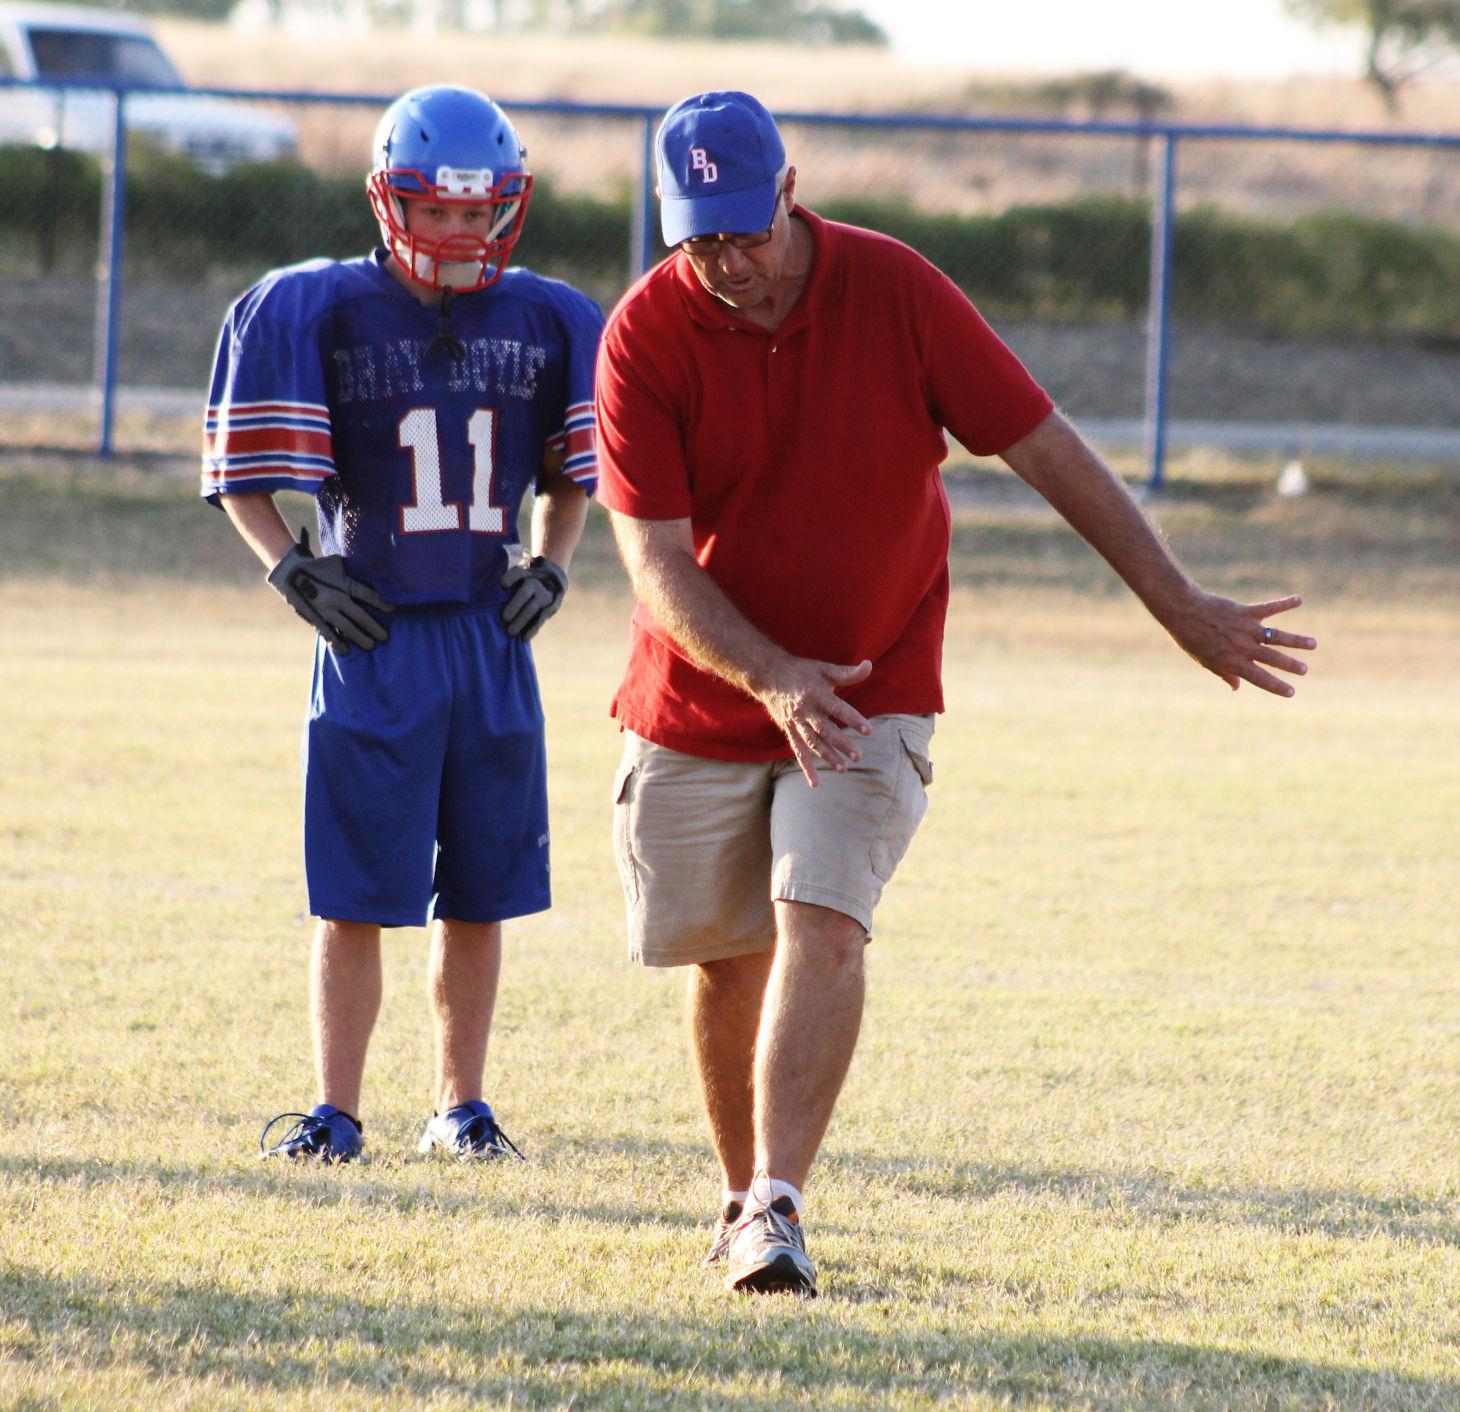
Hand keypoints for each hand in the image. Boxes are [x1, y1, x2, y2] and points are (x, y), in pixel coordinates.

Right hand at [267, 528, 393, 654]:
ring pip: (345, 627)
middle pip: (359, 615)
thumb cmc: (316, 566)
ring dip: (359, 638)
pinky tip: (345, 650)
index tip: (392, 610)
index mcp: (343, 583)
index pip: (367, 594)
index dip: (381, 603)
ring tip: (370, 646)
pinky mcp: (313, 617)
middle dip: (373, 627)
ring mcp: (324, 609)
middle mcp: (335, 597)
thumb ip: (352, 570)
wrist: (288, 571)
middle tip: (384, 638)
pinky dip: (336, 642)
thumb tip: (372, 570)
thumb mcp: (336, 563)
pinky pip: (326, 632)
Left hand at [500, 555, 568, 640]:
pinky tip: (524, 638)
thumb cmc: (529, 579)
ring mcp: (545, 598)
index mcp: (528, 575)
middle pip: (525, 594)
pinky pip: (540, 620)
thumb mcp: (521, 574)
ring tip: (510, 633)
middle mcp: (537, 585)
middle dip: (514, 606)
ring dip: (521, 621)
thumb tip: (500, 587)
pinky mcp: (550, 610)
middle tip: (504, 619)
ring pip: (533, 610)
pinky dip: (532, 630)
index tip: (503, 584)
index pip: (518, 574)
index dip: (511, 578)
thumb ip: (510, 579)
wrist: (553, 582)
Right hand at [755, 656, 874, 786]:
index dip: (853, 720)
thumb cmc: (802, 672)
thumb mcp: (825, 669)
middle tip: (858, 755)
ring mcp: (796, 723)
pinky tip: (815, 783)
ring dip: (827, 756)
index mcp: (816, 694)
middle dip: (841, 743)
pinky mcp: (790, 732)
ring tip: (843, 768)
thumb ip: (848, 673)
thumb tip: (869, 665)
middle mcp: (806, 711)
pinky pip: (798, 752)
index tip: (868, 730)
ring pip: (813, 743)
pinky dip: (806, 768)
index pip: (838, 709)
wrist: (769, 676)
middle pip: (825, 730)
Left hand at [1168, 591, 1315, 695]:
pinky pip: (1269, 608)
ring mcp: (1246, 629)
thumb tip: (1236, 687)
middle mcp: (1243, 647)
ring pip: (1277, 636)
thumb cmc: (1191, 638)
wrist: (1183, 613)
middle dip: (1290, 665)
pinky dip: (1284, 604)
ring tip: (1313, 644)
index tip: (1292, 692)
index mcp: (1233, 662)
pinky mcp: (1246, 612)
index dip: (1277, 686)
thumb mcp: (1204, 661)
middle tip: (1305, 670)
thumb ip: (1223, 673)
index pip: (1260, 678)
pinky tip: (1298, 599)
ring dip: (1296, 641)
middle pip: (1273, 658)